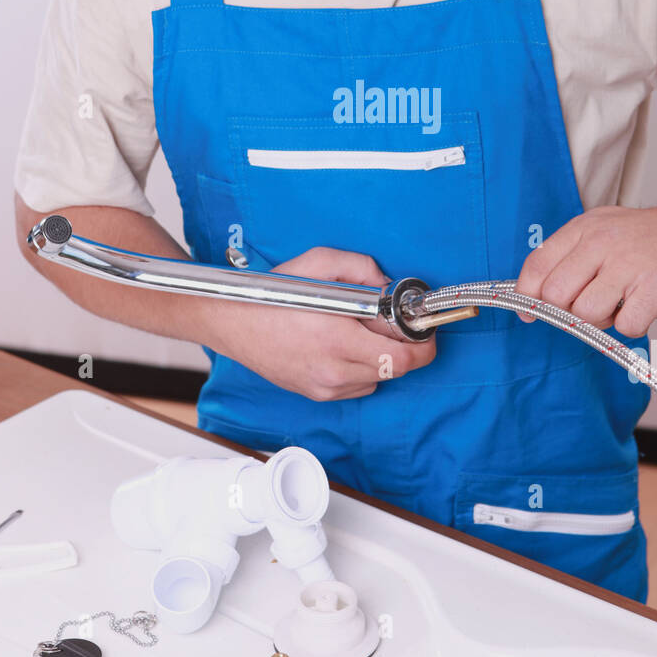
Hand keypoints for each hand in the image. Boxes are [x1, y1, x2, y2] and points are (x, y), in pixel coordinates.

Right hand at [202, 245, 435, 399]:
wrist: (231, 323)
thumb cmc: (270, 292)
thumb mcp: (319, 263)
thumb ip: (362, 268)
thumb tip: (388, 285)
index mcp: (337, 337)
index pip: (403, 358)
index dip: (423, 344)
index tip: (424, 329)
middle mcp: (333, 370)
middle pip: (397, 369)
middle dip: (404, 346)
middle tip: (394, 324)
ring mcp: (325, 386)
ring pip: (379, 378)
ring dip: (381, 357)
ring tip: (359, 332)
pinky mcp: (317, 394)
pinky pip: (358, 386)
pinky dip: (361, 368)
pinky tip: (343, 346)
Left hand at [514, 202, 656, 337]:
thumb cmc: (648, 237)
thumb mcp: (601, 229)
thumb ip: (569, 257)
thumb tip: (536, 295)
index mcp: (582, 229)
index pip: (536, 266)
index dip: (526, 296)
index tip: (530, 312)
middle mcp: (601, 243)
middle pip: (556, 296)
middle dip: (568, 312)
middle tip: (593, 304)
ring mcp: (628, 264)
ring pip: (586, 314)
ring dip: (601, 320)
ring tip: (621, 303)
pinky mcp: (656, 286)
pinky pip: (626, 325)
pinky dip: (631, 325)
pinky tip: (642, 307)